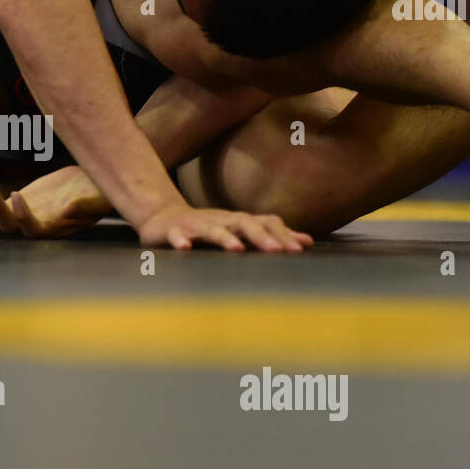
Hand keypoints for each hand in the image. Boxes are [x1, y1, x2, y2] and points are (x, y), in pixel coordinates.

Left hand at [0, 166, 110, 237]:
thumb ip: (85, 206)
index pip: (32, 230)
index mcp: (54, 228)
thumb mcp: (98, 198)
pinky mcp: (19, 202)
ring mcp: (24, 214)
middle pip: (8, 227)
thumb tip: (68, 211)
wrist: (89, 183)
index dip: (22, 215)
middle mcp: (36, 226)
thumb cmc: (98, 193)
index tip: (17, 193)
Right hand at [136, 203, 313, 251]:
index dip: (282, 234)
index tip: (299, 249)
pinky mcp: (173, 231)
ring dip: (224, 238)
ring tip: (237, 249)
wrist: (163, 218)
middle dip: (260, 236)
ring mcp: (197, 225)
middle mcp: (221, 220)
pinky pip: (177, 235)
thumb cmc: (207, 228)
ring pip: (212, 229)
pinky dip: (181, 240)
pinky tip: (185, 248)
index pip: (265, 222)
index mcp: (238, 222)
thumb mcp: (240, 230)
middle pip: (243, 223)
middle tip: (276, 251)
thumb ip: (272, 235)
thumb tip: (306, 241)